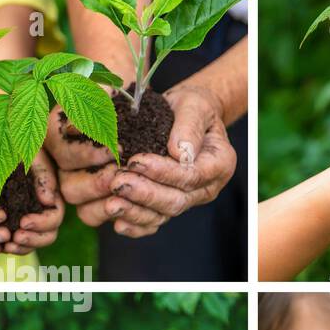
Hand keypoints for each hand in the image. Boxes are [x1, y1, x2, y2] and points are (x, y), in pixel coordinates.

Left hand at [98, 84, 237, 237]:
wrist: (185, 117)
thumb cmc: (192, 108)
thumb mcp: (194, 105)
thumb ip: (189, 126)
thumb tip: (179, 152)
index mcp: (219, 164)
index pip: (191, 176)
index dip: (164, 172)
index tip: (137, 161)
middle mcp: (205, 188)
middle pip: (176, 201)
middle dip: (145, 194)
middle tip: (117, 183)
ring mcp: (186, 201)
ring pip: (162, 215)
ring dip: (135, 212)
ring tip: (110, 205)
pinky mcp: (167, 207)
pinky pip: (152, 223)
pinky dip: (134, 225)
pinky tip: (116, 222)